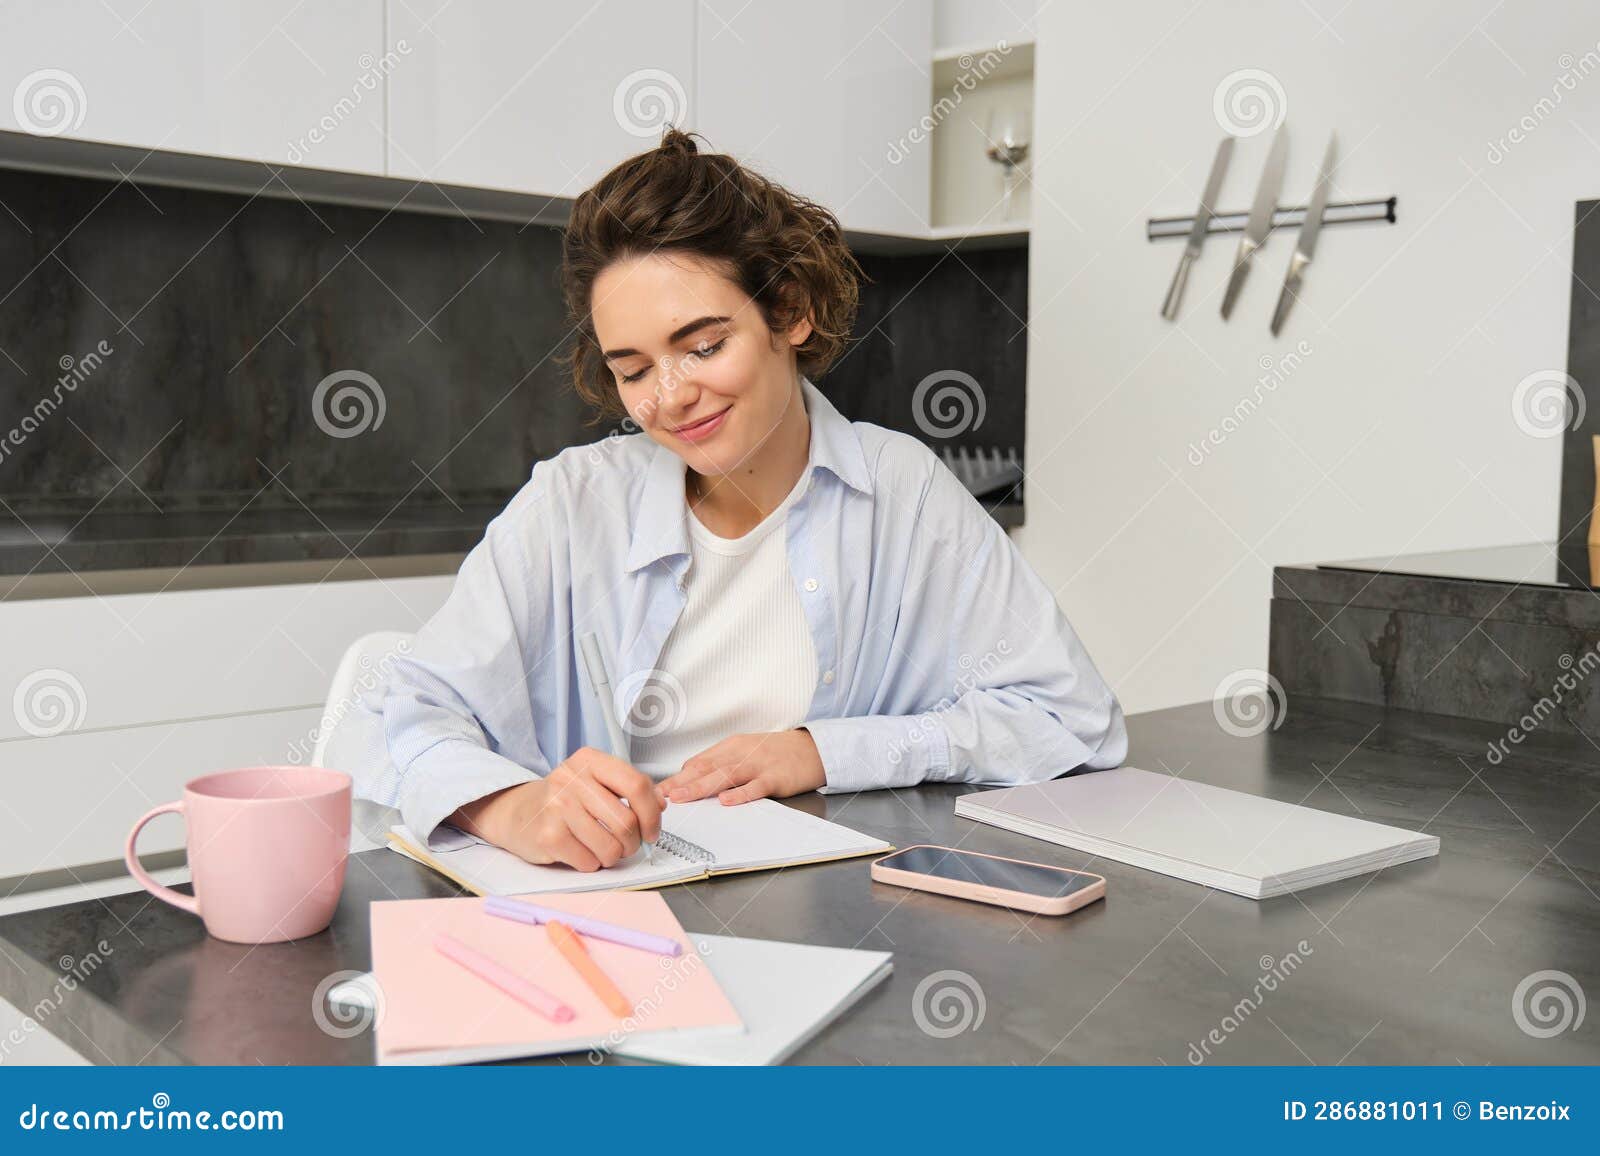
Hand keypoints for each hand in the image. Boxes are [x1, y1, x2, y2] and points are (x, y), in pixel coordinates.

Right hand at [452, 748, 664, 870]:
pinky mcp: (547, 835)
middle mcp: (572, 778)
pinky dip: (591, 863)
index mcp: (590, 760)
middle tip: (625, 845)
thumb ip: (630, 789)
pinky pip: (589, 862)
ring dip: (612, 856)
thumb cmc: (564, 800)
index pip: (637, 785)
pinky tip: (580, 851)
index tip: (652, 832)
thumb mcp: (596, 782)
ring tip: (601, 848)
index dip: (652, 815)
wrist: (517, 812)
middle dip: (632, 843)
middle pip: (626, 822)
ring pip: (610, 847)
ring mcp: (557, 806)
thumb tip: (661, 804)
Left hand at [658, 729, 826, 804]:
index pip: (698, 762)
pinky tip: (727, 801)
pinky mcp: (775, 777)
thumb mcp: (744, 751)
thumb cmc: (775, 752)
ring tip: (683, 797)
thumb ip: (720, 763)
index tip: (659, 790)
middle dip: (681, 783)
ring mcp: (758, 765)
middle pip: (706, 768)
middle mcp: (741, 753)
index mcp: (730, 747)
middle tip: (661, 796)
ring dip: (701, 787)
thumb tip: (690, 778)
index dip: (677, 777)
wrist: (811, 748)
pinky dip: (741, 794)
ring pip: (725, 776)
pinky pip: (756, 787)